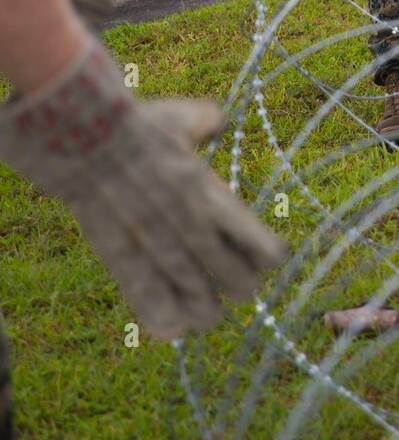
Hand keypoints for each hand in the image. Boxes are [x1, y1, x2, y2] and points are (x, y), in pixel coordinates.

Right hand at [0, 36, 286, 338]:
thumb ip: (208, 122)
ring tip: (205, 303)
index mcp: (213, 199)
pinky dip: (168, 323)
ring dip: (208, 309)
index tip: (263, 252)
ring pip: (204, 309)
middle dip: (242, 285)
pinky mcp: (126, 265)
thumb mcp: (182, 117)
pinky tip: (174, 323)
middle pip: (241, 285)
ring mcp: (160, 253)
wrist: (88, 140)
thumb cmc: (137, 127)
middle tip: (233, 278)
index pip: (263, 249)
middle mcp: (193, 232)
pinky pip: (155, 310)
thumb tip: (218, 122)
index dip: (268, 256)